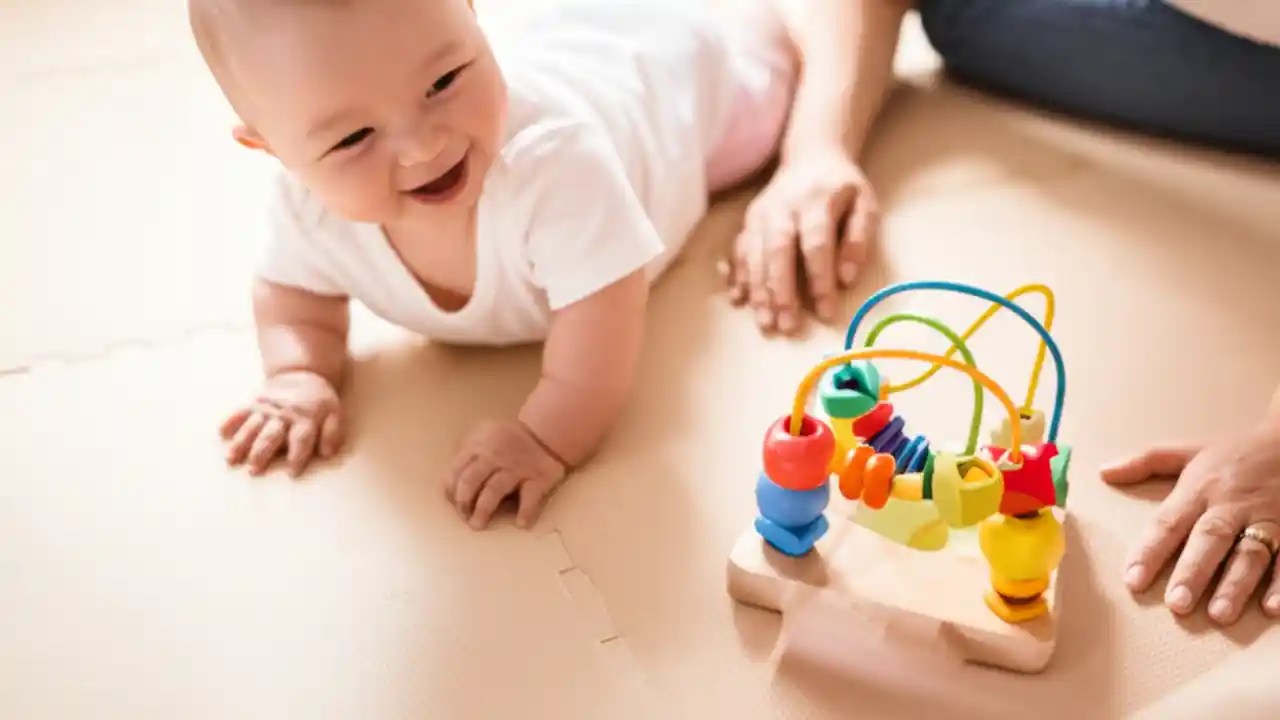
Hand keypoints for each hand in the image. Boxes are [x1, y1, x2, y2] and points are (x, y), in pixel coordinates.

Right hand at [220, 369, 344, 477]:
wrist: (302, 373)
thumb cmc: (318, 401)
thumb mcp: (334, 413)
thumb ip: (332, 433)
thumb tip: (327, 453)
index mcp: (305, 419)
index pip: (301, 440)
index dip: (297, 457)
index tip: (292, 474)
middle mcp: (283, 415)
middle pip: (271, 436)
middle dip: (262, 453)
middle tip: (254, 470)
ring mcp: (266, 408)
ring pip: (252, 427)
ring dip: (241, 443)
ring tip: (231, 459)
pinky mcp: (253, 402)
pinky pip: (239, 411)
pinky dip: (230, 420)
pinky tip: (222, 433)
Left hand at [445, 420, 568, 529]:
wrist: (545, 432)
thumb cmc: (507, 439)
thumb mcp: (483, 435)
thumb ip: (466, 453)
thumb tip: (448, 483)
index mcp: (478, 447)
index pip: (457, 469)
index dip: (451, 489)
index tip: (452, 503)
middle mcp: (495, 457)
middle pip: (471, 480)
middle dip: (462, 500)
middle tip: (463, 516)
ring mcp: (516, 468)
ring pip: (494, 489)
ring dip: (483, 509)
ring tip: (477, 525)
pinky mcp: (538, 478)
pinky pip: (530, 496)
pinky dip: (526, 511)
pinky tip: (521, 523)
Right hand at [723, 151, 878, 334]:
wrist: (810, 154)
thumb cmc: (842, 186)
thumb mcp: (865, 205)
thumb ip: (859, 239)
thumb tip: (846, 279)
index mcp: (816, 202)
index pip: (817, 245)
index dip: (820, 280)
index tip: (826, 312)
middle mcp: (783, 208)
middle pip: (778, 252)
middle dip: (781, 291)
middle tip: (786, 325)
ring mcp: (761, 214)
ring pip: (756, 255)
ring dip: (758, 290)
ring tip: (765, 322)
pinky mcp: (748, 221)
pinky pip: (739, 250)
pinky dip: (738, 276)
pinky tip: (738, 299)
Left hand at [1101, 422, 1279, 624]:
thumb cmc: (1237, 451)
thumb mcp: (1190, 450)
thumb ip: (1147, 462)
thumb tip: (1103, 472)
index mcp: (1200, 489)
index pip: (1168, 522)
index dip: (1149, 551)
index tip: (1132, 581)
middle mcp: (1231, 505)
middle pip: (1209, 539)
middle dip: (1193, 572)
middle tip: (1177, 604)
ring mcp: (1267, 517)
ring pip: (1250, 552)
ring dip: (1235, 584)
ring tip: (1219, 614)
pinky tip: (1271, 607)